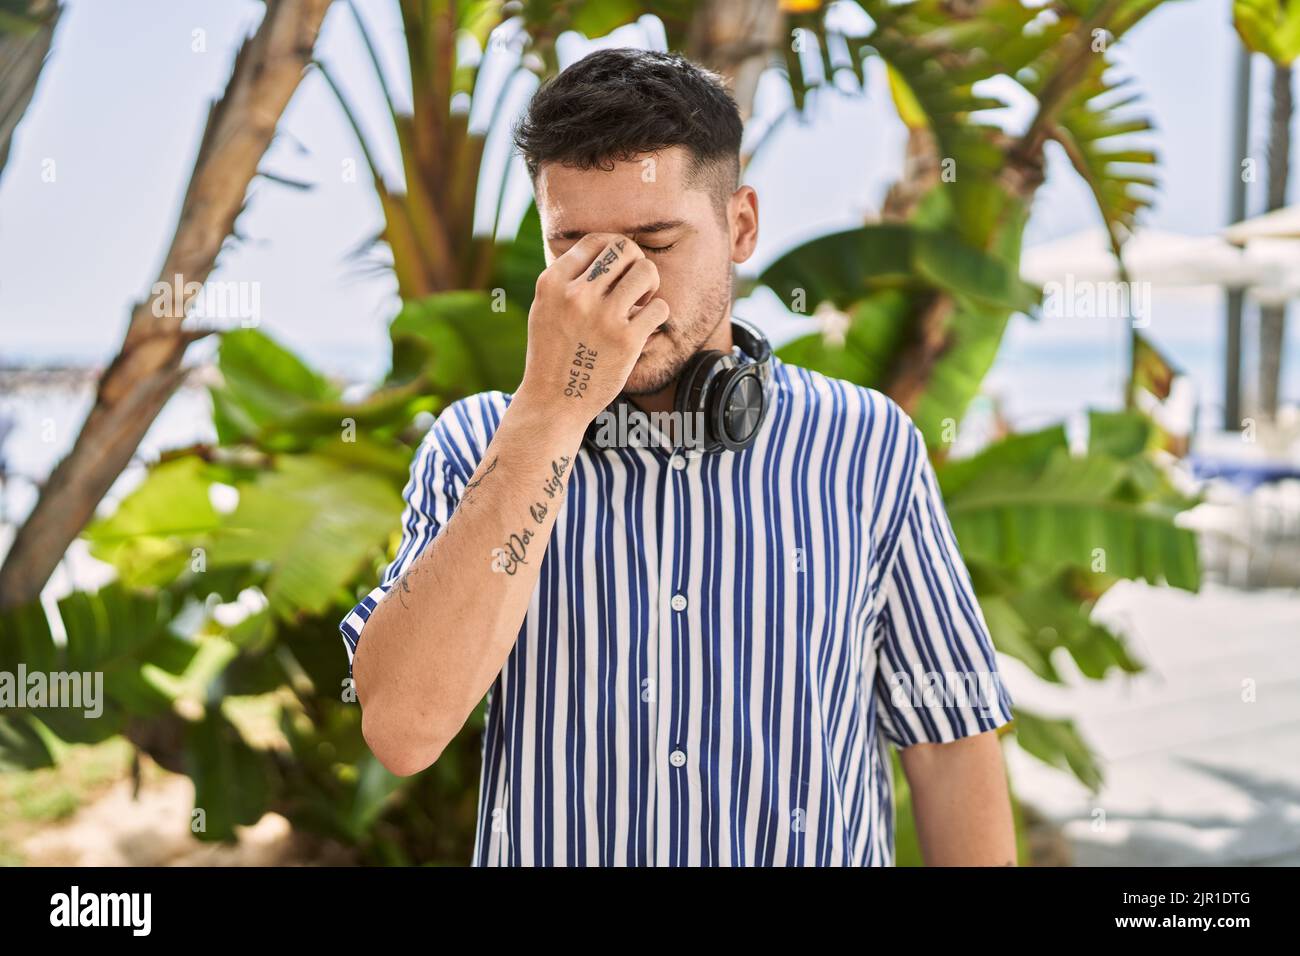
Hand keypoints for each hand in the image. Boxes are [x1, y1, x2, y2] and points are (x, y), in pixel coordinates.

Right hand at [515, 233, 669, 427]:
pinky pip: (659, 307)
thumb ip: (567, 279)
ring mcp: (603, 317)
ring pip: (646, 271)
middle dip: (635, 262)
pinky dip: (657, 313)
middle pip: (624, 249)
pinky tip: (645, 326)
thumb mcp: (545, 309)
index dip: (613, 250)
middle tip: (634, 285)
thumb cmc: (553, 354)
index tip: (617, 270)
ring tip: (641, 303)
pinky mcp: (626, 340)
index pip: (595, 241)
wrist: (554, 401)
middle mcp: (576, 295)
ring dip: (650, 284)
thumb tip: (605, 249)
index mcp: (553, 283)